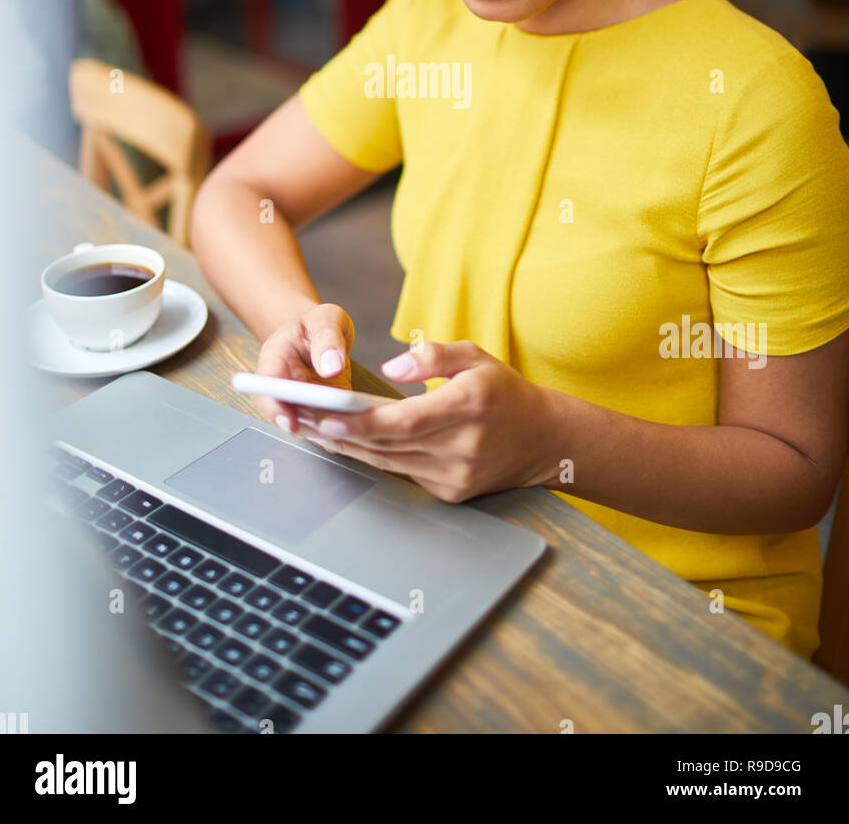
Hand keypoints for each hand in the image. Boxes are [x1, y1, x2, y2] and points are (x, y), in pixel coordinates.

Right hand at [253, 302, 353, 427]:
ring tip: (344, 429)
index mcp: (276, 355)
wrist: (323, 333)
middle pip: (281, 411)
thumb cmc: (319, 324)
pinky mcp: (316, 411)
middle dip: (302, 425)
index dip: (273, 406)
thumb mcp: (326, 318)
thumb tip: (330, 366)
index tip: (288, 421)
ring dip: (321, 431)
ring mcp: (298, 399)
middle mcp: (282, 382)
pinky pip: (322, 426)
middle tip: (326, 430)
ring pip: (303, 424)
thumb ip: (327, 337)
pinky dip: (335, 431)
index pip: (266, 383)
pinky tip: (352, 429)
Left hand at [290, 340, 564, 502]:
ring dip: (350, 449)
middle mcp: (464, 446)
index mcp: (470, 405)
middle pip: (391, 445)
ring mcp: (457, 476)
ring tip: (315, 430)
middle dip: (343, 434)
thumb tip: (392, 367)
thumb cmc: (503, 392)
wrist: (544, 441)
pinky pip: (403, 474)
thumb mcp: (475, 356)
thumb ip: (433, 354)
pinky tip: (348, 445)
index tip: (329, 418)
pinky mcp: (452, 493)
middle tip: (304, 420)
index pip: (407, 420)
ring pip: (391, 463)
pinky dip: (374, 459)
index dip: (365, 422)